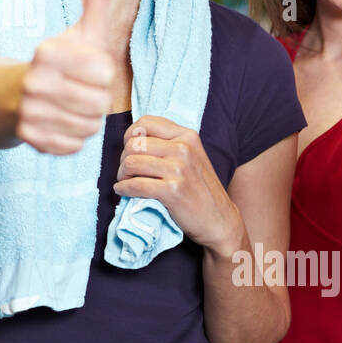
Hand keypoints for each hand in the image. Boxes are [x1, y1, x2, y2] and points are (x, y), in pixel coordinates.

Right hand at [14, 0, 117, 154]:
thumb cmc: (49, 62)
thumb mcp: (76, 28)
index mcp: (48, 52)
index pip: (103, 72)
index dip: (100, 72)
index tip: (85, 68)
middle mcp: (34, 81)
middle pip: (98, 103)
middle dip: (94, 100)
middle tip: (76, 91)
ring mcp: (28, 111)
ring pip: (88, 127)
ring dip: (84, 120)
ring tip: (67, 107)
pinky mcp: (25, 137)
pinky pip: (73, 146)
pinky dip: (70, 138)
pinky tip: (57, 124)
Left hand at [113, 115, 240, 252]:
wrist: (219, 220)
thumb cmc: (199, 189)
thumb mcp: (191, 157)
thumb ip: (168, 143)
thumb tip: (132, 137)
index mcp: (188, 136)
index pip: (146, 122)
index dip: (130, 135)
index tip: (129, 150)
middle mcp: (184, 149)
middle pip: (134, 144)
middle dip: (124, 158)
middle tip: (127, 171)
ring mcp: (179, 169)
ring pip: (131, 163)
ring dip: (122, 174)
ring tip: (125, 181)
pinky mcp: (172, 191)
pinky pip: (135, 184)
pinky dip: (123, 188)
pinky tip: (123, 191)